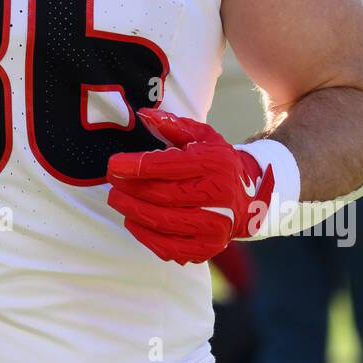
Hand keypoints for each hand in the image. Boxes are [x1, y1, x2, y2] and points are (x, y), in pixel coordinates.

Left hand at [106, 111, 274, 264]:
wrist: (250, 201)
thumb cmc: (217, 165)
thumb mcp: (203, 137)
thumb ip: (173, 125)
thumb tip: (143, 114)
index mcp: (214, 164)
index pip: (168, 166)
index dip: (136, 166)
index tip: (113, 165)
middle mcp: (218, 196)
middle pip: (162, 196)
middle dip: (130, 189)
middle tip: (112, 182)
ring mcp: (215, 226)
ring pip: (162, 222)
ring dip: (132, 211)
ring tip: (117, 199)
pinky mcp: (207, 248)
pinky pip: (168, 247)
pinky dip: (144, 235)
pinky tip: (132, 220)